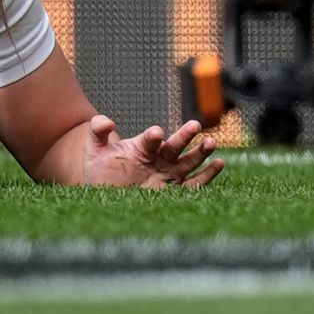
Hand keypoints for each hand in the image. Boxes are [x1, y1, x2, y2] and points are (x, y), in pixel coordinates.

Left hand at [78, 116, 220, 187]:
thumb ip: (98, 130)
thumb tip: (106, 121)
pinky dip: (207, 175)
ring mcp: (168, 174)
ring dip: (201, 152)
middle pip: (174, 146)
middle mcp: (158, 158)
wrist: (104, 191)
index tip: (155, 133)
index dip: (152, 136)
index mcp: (142, 146)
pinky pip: (194, 183)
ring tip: (212, 142)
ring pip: (188, 161)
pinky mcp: (174, 190)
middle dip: (185, 136)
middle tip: (195, 125)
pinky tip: (219, 164)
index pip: (150, 139)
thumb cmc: (100, 168)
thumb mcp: (94, 148)